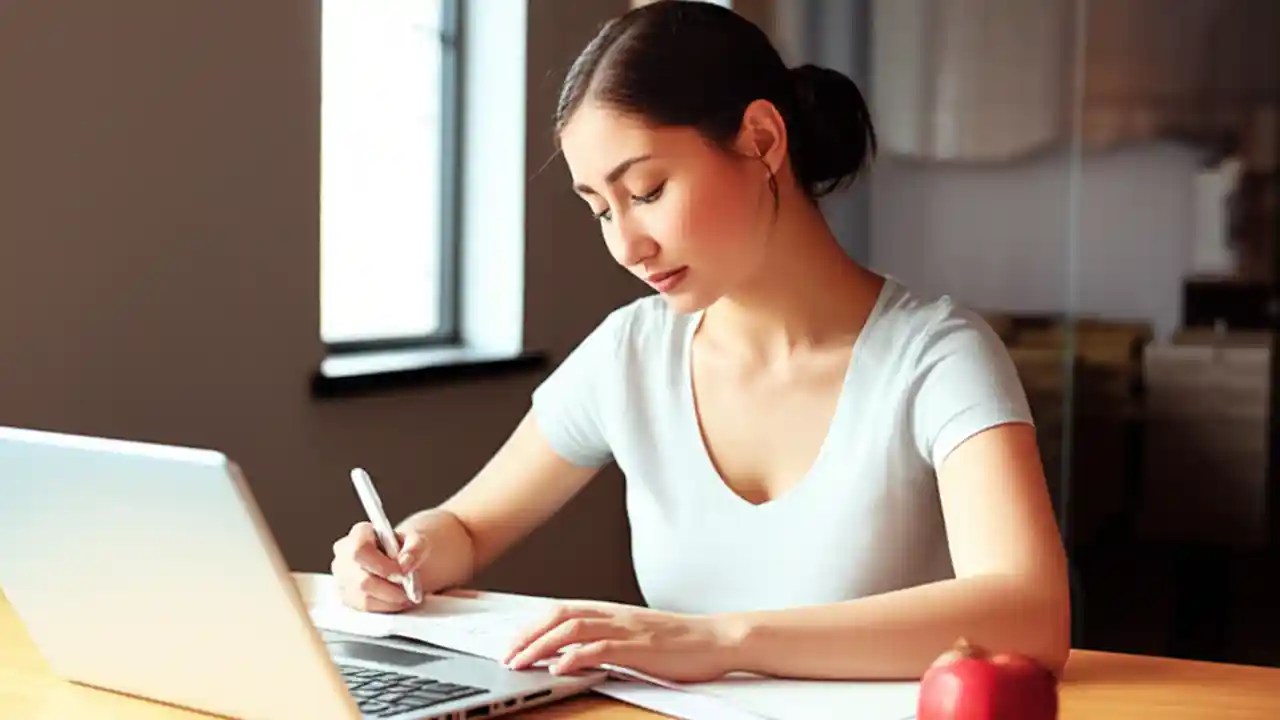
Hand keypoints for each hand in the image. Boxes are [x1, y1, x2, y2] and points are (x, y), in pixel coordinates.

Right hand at [330, 522, 429, 612]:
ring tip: (407, 597)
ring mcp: (342, 577)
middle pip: (362, 580)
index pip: (360, 549)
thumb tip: (404, 562)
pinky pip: (364, 608)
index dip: (381, 565)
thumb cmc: (406, 548)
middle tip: (409, 591)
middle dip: (390, 589)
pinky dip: (385, 607)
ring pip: (364, 598)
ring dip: (390, 600)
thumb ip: (415, 548)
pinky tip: (397, 601)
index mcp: (359, 534)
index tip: (402, 574)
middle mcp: (344, 554)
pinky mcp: (346, 596)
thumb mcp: (418, 542)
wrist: (401, 561)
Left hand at [501, 602, 739, 682]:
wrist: (716, 639)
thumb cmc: (679, 641)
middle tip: (507, 656)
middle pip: (559, 616)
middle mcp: (614, 615)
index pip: (561, 610)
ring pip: (572, 629)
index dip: (532, 625)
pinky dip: (575, 657)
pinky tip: (559, 669)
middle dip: (527, 635)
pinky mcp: (639, 647)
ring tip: (522, 663)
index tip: (512, 642)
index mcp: (612, 611)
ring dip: (541, 646)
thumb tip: (574, 653)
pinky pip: (601, 649)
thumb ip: (607, 638)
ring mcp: (626, 629)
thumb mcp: (636, 635)